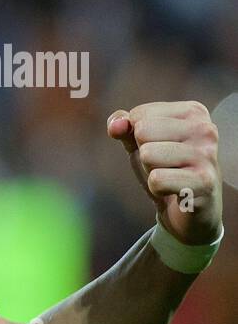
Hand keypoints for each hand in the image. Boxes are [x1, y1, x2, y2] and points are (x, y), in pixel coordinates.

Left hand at [107, 101, 222, 245]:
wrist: (189, 211)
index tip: (159, 148)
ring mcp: (207, 155)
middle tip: (164, 166)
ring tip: (170, 177)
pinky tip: (174, 191)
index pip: (139, 114)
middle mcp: (205, 129)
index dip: (137, 137)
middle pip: (143, 132)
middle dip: (144, 154)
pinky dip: (157, 189)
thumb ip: (122, 126)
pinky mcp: (204, 182)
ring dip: (150, 171)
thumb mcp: (139, 143)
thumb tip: (115, 125)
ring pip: (148, 154)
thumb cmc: (165, 169)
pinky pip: (157, 180)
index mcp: (193, 112)